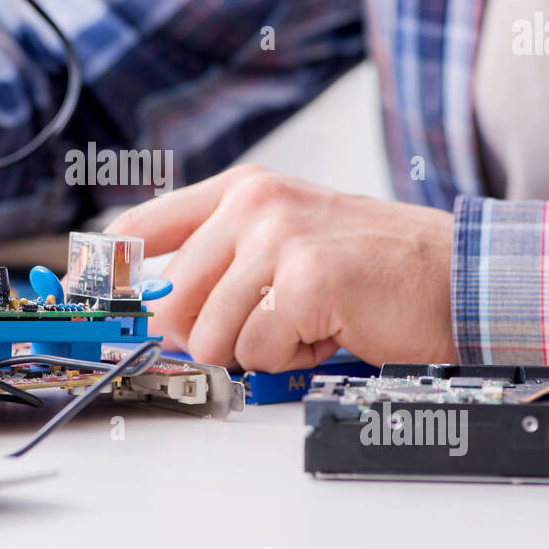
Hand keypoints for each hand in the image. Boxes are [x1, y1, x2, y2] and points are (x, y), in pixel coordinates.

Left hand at [104, 165, 456, 370]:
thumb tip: (149, 312)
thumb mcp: (285, 239)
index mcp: (243, 187)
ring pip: (212, 334)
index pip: (142, 226)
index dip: (110, 272)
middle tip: (262, 326)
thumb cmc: (369, 266)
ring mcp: (280, 237)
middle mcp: (255, 202)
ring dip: (258, 349)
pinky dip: (290, 360)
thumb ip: (218, 261)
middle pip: (173, 300)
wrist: (453, 274)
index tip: (96, 301)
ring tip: (305, 323)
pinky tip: (327, 332)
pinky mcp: (306, 280)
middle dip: (211, 334)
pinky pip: (258, 352)